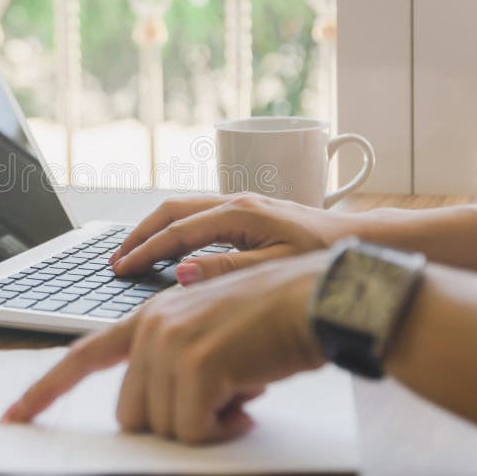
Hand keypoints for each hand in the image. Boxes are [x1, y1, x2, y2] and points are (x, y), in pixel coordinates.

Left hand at [2, 251, 326, 443]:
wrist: (315, 299)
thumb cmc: (269, 321)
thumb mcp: (209, 336)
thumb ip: (173, 366)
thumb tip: (162, 413)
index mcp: (149, 318)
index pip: (82, 356)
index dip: (46, 390)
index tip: (14, 416)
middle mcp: (151, 326)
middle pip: (131, 412)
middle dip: (174, 419)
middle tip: (221, 397)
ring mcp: (170, 342)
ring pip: (161, 425)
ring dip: (204, 422)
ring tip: (239, 388)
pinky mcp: (196, 362)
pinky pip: (192, 430)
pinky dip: (222, 429)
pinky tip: (247, 399)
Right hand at [109, 193, 356, 283]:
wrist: (360, 239)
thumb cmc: (324, 256)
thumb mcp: (277, 268)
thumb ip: (228, 270)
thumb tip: (182, 273)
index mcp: (240, 214)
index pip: (178, 231)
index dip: (146, 250)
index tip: (122, 268)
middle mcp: (236, 202)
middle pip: (172, 210)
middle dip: (140, 233)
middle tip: (116, 259)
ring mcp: (241, 204)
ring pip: (183, 209)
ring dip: (155, 229)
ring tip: (133, 253)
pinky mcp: (247, 213)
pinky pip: (198, 216)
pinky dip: (175, 230)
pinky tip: (169, 249)